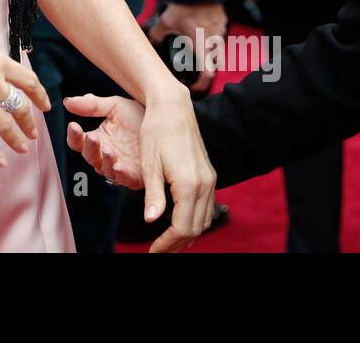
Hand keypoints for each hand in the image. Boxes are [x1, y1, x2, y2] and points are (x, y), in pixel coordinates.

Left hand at [66, 90, 216, 251]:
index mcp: (189, 184)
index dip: (167, 244)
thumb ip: (153, 195)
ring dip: (187, 234)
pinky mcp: (209, 174)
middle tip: (157, 252)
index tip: (152, 252)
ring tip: (167, 243)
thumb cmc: (155, 131)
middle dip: (177, 244)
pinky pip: (207, 207)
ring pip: (204, 219)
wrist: (172, 107)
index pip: (182, 228)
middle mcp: (205, 184)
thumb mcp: (149, 164)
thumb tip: (151, 221)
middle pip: (196, 228)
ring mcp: (210, 179)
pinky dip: (195, 221)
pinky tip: (179, 223)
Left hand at [149, 0, 225, 93]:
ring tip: (196, 57)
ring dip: (209, 57)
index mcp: (203, 45)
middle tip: (194, 75)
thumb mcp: (166, 23)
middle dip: (206, 72)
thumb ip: (157, 36)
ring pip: (218, 52)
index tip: (195, 88)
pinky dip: (211, 43)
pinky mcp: (222, 23)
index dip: (202, 85)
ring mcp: (221, 32)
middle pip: (215, 66)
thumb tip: (150, 44)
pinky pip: (219, 38)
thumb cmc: (186, 5)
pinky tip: (200, 38)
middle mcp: (215, 41)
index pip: (208, 74)